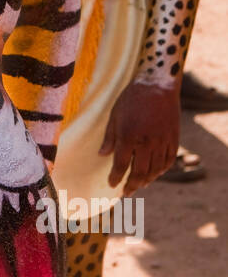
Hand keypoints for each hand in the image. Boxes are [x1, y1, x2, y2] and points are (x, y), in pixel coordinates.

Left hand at [99, 78, 180, 194]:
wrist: (157, 84)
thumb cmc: (131, 98)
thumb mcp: (114, 115)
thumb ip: (110, 137)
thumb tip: (102, 155)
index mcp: (129, 136)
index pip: (121, 165)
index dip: (116, 178)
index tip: (112, 185)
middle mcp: (146, 142)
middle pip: (140, 172)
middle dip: (132, 185)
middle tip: (126, 192)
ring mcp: (162, 141)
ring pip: (156, 169)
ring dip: (147, 180)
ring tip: (139, 185)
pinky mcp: (173, 138)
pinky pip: (169, 160)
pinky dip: (162, 170)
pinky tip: (155, 174)